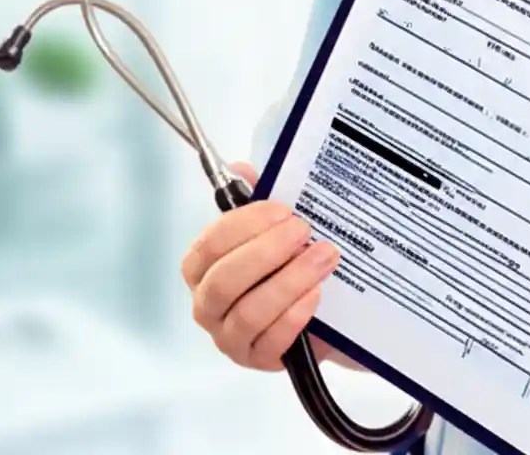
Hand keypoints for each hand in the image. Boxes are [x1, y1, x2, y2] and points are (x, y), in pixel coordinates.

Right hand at [180, 162, 341, 370]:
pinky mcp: (258, 360)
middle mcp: (208, 304)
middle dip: (268, 253)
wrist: (327, 310)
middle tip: (304, 231)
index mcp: (202, 267)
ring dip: (289, 281)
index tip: (283, 210)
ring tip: (323, 259)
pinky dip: (294, 316)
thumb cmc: (288, 264)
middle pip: (224, 282)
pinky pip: (271, 343)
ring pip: (249, 313)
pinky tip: (315, 295)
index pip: (210, 245)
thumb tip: (242, 168)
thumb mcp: (275, 228)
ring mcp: (230, 337)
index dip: (245, 224)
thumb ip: (255, 197)